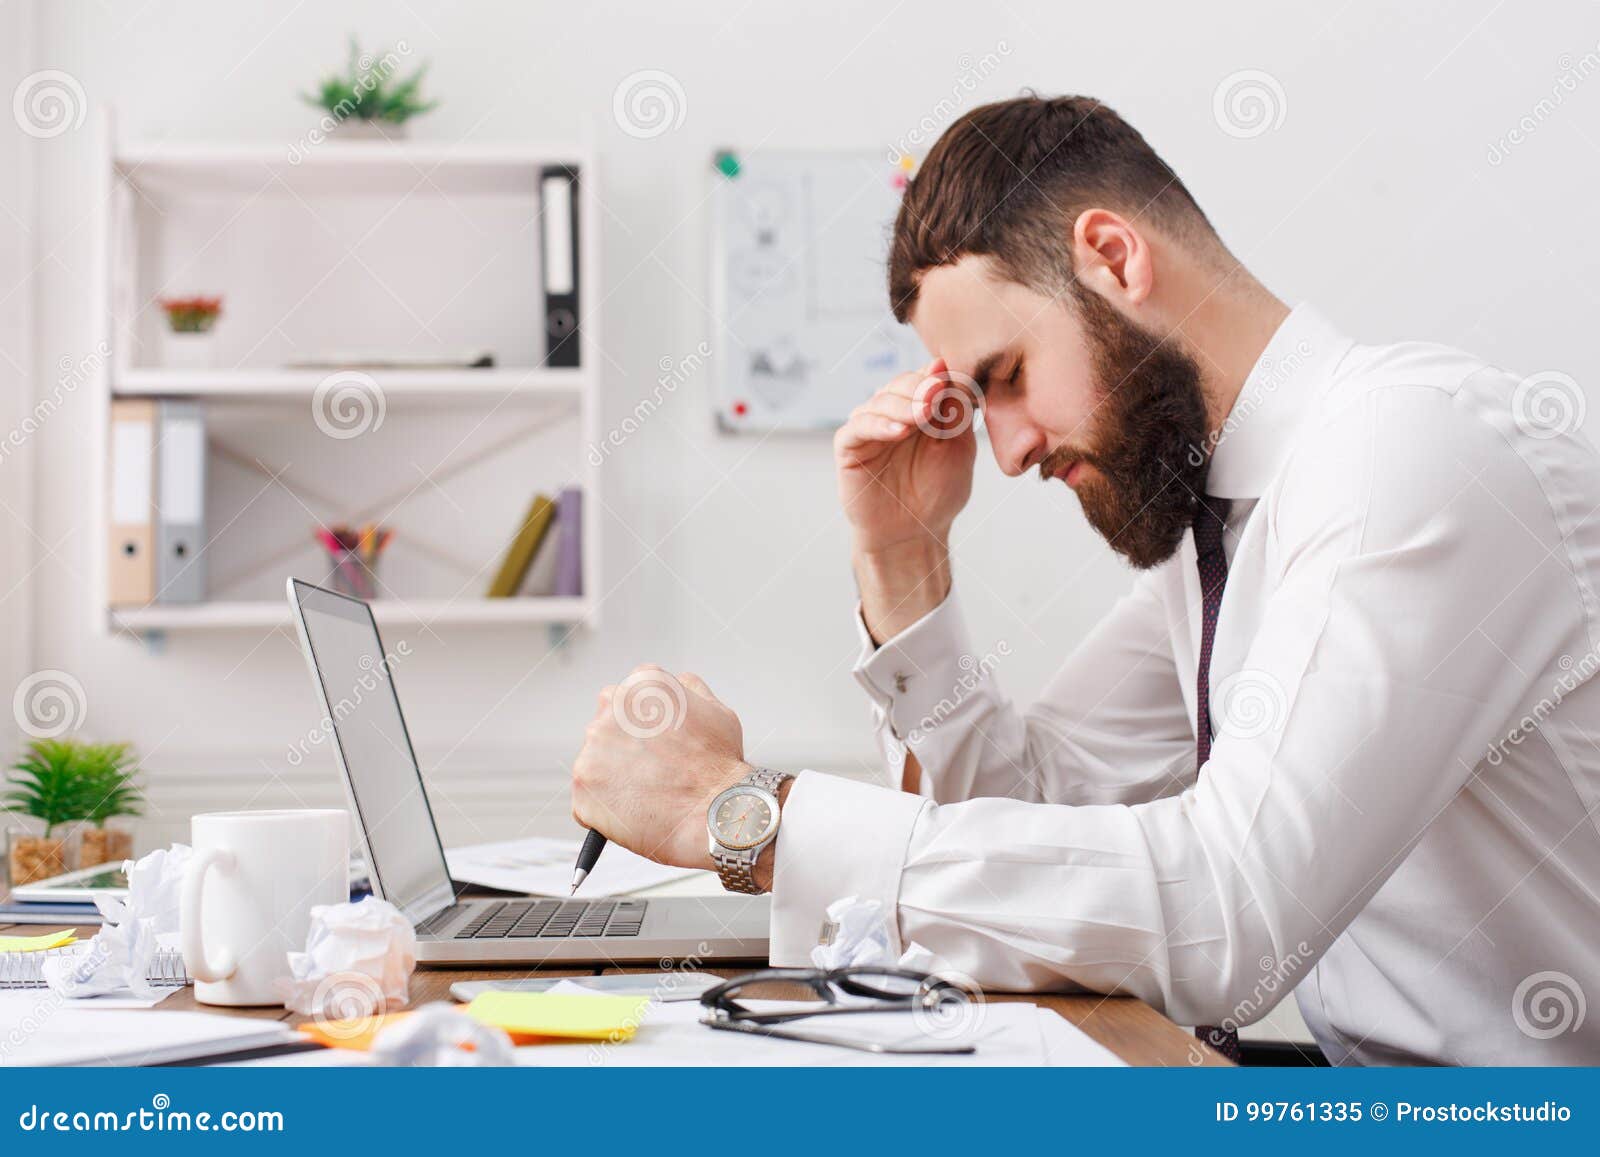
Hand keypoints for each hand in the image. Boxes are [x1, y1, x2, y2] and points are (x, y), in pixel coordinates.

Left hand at [570, 665, 752, 871]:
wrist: (715, 812)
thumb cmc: (721, 767)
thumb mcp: (717, 710)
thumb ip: (690, 689)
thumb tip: (679, 684)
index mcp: (643, 684)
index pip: (627, 697)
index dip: (643, 726)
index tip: (655, 746)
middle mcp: (612, 708)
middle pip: (605, 726)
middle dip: (621, 747)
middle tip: (651, 772)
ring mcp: (592, 746)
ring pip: (594, 762)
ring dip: (612, 777)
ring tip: (646, 795)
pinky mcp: (582, 784)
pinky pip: (586, 798)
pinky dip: (604, 808)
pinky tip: (632, 813)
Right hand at [834, 358, 977, 554]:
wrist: (914, 533)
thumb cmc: (938, 493)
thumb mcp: (957, 449)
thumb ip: (954, 414)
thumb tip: (949, 373)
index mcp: (920, 408)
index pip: (925, 378)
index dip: (936, 374)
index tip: (948, 372)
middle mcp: (892, 413)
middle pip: (901, 384)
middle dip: (920, 387)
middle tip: (937, 393)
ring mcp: (869, 428)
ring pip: (880, 402)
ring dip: (903, 405)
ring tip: (923, 414)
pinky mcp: (849, 448)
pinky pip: (858, 428)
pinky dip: (879, 426)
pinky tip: (899, 432)